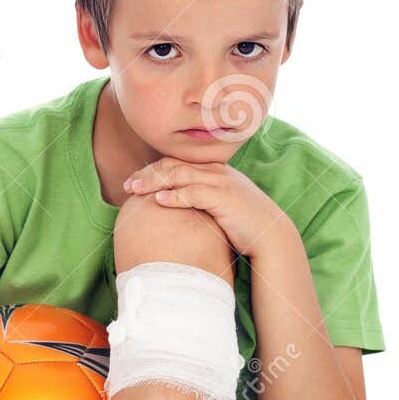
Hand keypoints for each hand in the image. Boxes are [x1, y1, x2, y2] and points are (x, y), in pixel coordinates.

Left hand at [122, 158, 289, 259]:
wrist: (271, 235)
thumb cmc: (243, 226)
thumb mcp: (218, 209)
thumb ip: (199, 203)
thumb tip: (175, 211)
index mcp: (213, 172)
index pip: (176, 163)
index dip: (152, 170)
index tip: (134, 182)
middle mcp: (216, 172)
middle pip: (174, 165)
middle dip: (147, 174)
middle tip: (127, 186)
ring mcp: (220, 183)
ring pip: (180, 175)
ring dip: (154, 182)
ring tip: (135, 190)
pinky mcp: (224, 198)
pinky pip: (194, 193)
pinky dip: (175, 195)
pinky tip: (159, 200)